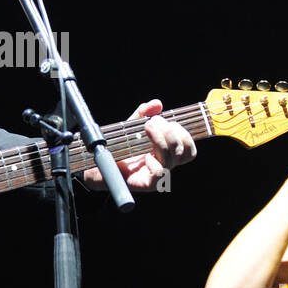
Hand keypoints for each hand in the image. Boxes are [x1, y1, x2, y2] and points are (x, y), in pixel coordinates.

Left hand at [80, 99, 196, 191]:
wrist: (99, 165)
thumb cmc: (118, 148)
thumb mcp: (131, 127)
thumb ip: (143, 114)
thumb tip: (157, 104)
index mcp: (166, 153)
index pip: (189, 149)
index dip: (184, 135)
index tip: (169, 122)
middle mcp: (165, 165)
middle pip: (184, 152)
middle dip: (171, 133)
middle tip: (152, 123)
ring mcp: (158, 176)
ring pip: (172, 160)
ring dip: (160, 140)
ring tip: (146, 129)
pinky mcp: (148, 184)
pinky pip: (159, 173)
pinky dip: (154, 162)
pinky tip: (144, 156)